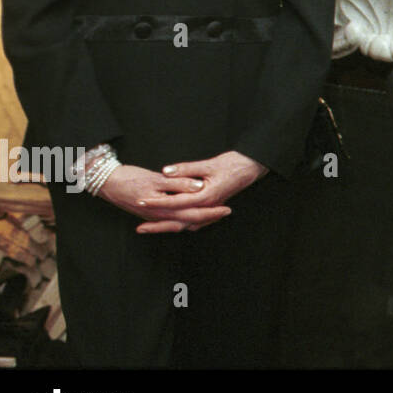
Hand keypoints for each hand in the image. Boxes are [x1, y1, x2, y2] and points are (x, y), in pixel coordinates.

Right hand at [97, 163, 233, 233]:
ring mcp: (154, 215)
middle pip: (189, 221)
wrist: (106, 182)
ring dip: (197, 219)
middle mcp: (159, 216)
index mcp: (162, 209)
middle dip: (208, 217)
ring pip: (181, 222)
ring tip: (215, 214)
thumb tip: (198, 187)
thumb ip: (178, 183)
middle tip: (227, 211)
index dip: (210, 212)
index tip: (226, 208)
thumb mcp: (155, 179)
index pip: (192, 214)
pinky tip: (192, 215)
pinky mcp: (151, 212)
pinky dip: (184, 218)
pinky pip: (172, 219)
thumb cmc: (129, 178)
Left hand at [131, 151, 268, 233]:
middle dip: (158, 225)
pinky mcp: (213, 208)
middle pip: (179, 222)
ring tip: (152, 228)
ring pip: (187, 225)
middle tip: (140, 228)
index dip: (157, 202)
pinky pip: (195, 222)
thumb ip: (185, 169)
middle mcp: (208, 207)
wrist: (252, 167)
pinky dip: (182, 224)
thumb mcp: (209, 164)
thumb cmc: (233, 164)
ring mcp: (212, 210)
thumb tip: (165, 171)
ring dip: (169, 227)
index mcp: (206, 197)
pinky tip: (173, 223)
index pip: (176, 203)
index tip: (141, 201)